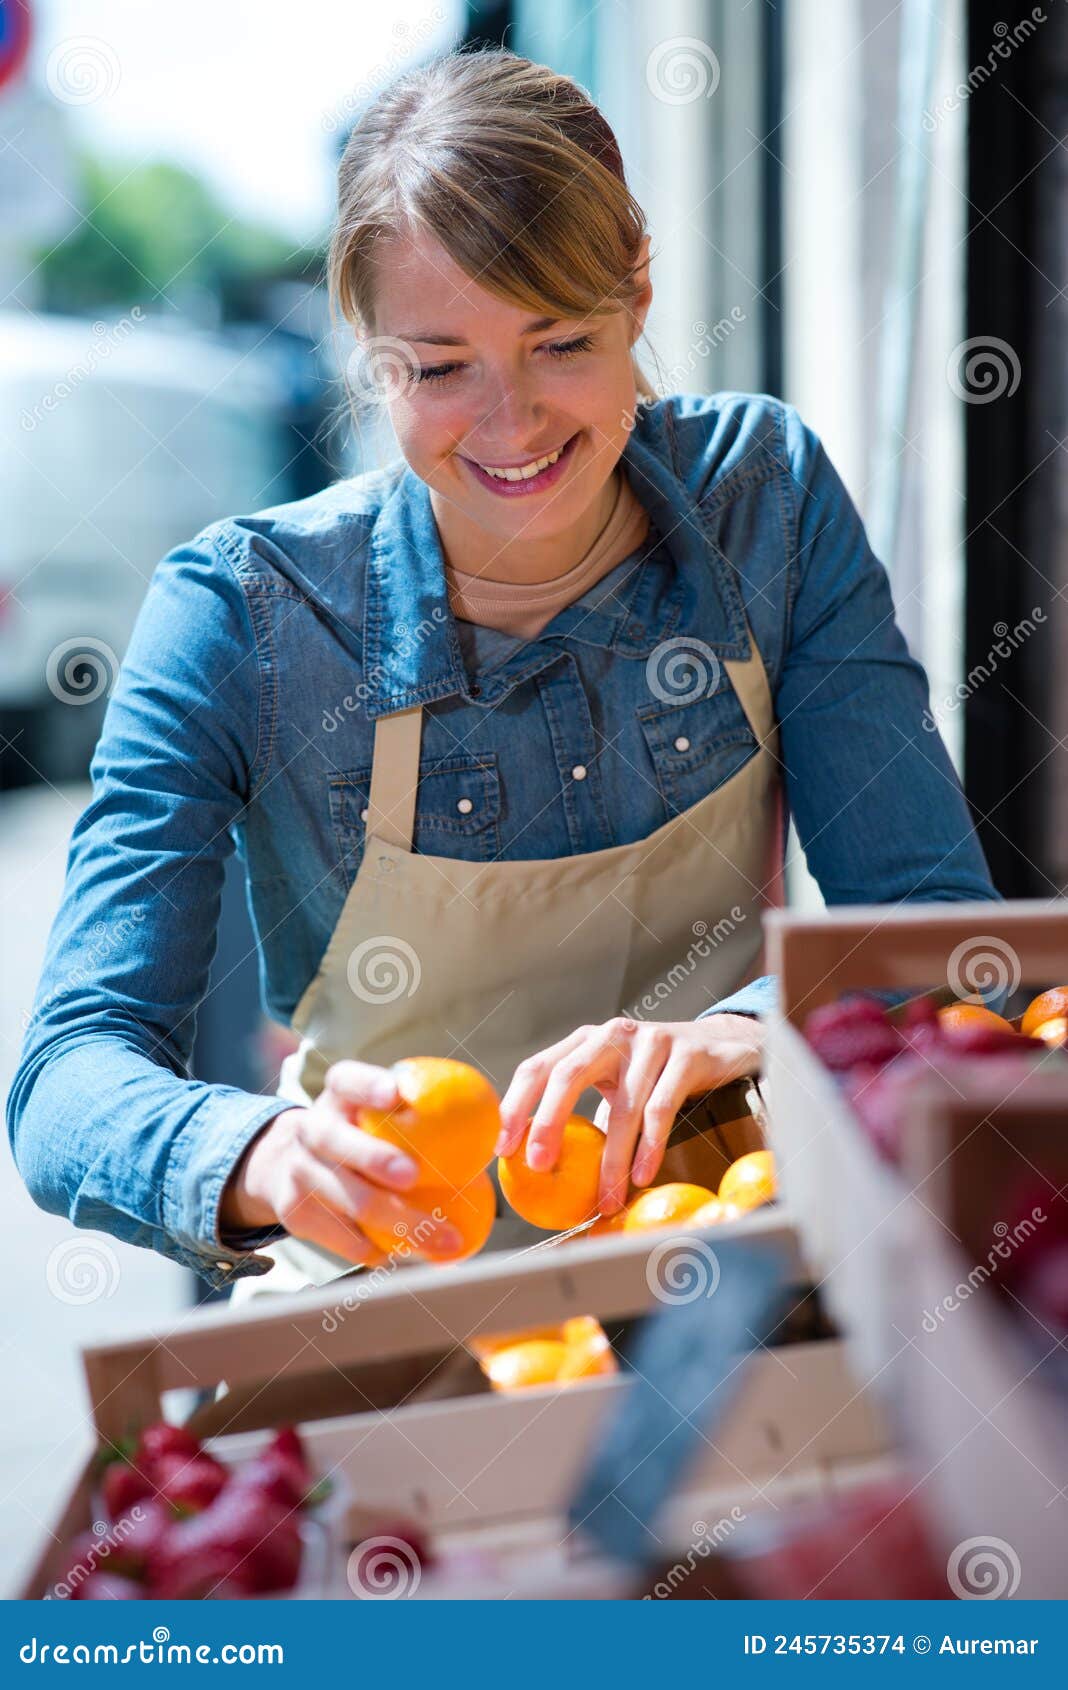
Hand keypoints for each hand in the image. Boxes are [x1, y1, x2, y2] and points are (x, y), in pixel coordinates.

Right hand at [218, 1060, 464, 1263]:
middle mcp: (308, 1128)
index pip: (346, 1079)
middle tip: (414, 1176)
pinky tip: (416, 1256)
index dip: (367, 1084)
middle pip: (336, 1141)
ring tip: (444, 1241)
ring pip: (347, 1200)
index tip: (396, 1092)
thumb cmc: (359, 1132)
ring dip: (398, 1224)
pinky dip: (380, 1250)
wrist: (283, 1163)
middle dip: (373, 1157)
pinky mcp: (292, 1212)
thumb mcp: (373, 1110)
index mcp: (335, 1095)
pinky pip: (342, 1238)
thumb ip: (419, 1114)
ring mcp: (297, 1172)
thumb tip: (497, 1131)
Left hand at [496, 1015, 763, 1214]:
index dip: (515, 1106)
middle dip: (547, 1121)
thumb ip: (582, 1115)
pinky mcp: (686, 1055)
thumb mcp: (614, 1085)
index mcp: (584, 1041)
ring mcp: (651, 1041)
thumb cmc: (654, 1078)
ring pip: (623, 1105)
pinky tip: (641, 1177)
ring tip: (605, 1199)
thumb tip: (540, 1174)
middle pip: (568, 1074)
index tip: (501, 1149)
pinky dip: (650, 1147)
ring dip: (612, 1159)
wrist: (721, 1047)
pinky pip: (663, 1108)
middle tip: (537, 1165)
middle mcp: (612, 1035)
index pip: (538, 1068)